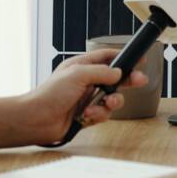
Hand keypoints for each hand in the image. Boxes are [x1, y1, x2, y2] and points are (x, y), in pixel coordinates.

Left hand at [19, 48, 149, 144]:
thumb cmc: (50, 94)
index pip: (107, 57)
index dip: (123, 58)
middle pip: (114, 79)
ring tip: (104, 104)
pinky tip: (87, 116)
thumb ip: (101, 72)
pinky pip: (103, 114)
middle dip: (127, 81)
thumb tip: (118, 73)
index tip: (138, 59)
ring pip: (111, 99)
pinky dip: (98, 115)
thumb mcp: (78, 75)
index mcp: (82, 66)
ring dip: (110, 103)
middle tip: (140, 81)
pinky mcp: (87, 115)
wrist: (37, 120)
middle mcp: (86, 81)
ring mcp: (87, 98)